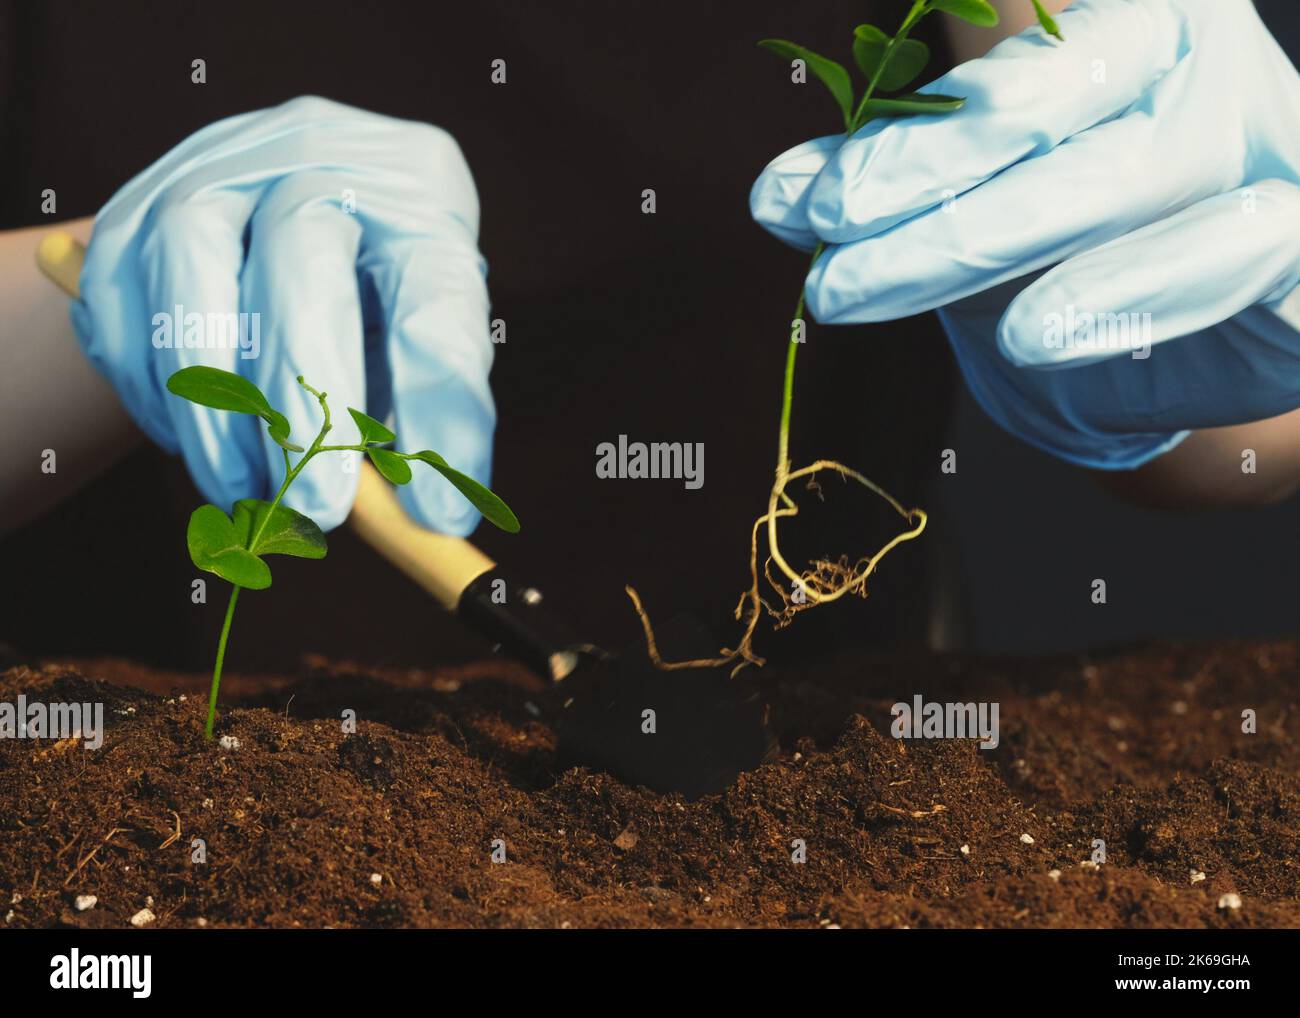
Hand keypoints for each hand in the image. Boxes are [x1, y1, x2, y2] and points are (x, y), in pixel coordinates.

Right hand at [73, 95, 495, 531]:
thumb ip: (425, 413)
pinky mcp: (136, 204)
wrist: (288, 211)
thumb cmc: (377, 289)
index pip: (435, 298)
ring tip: (242, 491)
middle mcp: (316, 154)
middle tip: (316, 507)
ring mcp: (216, 166)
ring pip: (188, 262)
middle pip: (301, 255)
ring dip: (210, 400)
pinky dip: (148, 384)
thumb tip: (430, 518)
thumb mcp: (422, 340)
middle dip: (303, 402)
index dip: (437, 411)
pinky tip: (188, 439)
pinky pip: (118, 293)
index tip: (438, 514)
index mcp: (418, 190)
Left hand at [750, 0, 1299, 469]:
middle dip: (923, 172)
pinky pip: (1227, 247)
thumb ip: (890, 188)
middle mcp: (1197, 58)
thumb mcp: (975, 207)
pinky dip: (1124, 293)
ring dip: (986, 235)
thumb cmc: (1083, 245)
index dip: (906, 111)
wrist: (1207, 341)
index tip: (803, 187)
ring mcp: (1263, 138)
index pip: (1006, 34)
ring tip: (868, 291)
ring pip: (1128, 171)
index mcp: (1118, 20)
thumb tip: (776, 194)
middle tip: (820, 234)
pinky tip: (1027, 336)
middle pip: (1056, 96)